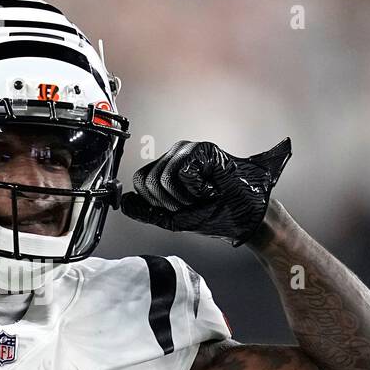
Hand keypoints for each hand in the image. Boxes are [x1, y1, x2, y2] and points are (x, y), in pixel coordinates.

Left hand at [120, 138, 290, 245]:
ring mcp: (189, 149)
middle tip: (193, 201)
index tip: (180, 207)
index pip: (140, 181)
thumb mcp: (174, 218)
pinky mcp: (203, 149)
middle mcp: (175, 154)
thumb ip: (148, 211)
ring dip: (184, 197)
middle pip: (148, 181)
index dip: (156, 202)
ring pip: (163, 178)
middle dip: (169, 202)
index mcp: (166, 166)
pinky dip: (197, 189)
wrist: (245, 219)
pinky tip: (212, 187)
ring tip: (203, 194)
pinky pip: (182, 173)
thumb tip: (124, 203)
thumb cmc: (215, 215)